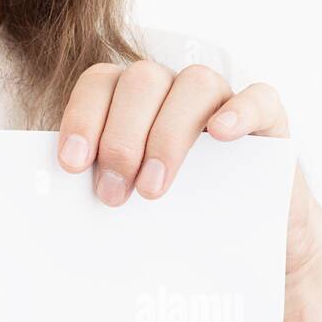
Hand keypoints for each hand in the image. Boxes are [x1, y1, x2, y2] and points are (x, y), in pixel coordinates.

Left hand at [55, 59, 321, 278]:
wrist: (243, 240)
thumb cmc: (172, 213)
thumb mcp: (130, 196)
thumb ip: (101, 184)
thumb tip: (54, 208)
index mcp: (130, 99)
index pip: (99, 83)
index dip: (82, 117)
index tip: (72, 164)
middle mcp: (172, 88)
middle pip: (141, 81)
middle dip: (121, 138)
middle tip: (113, 194)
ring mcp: (221, 98)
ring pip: (195, 83)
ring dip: (169, 134)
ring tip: (153, 189)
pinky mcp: (268, 117)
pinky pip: (258, 97)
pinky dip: (239, 111)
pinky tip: (222, 134)